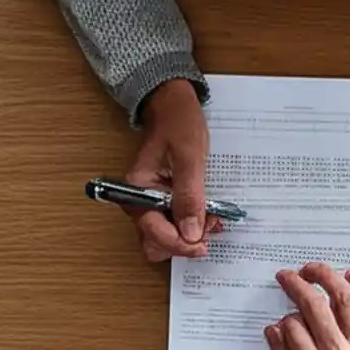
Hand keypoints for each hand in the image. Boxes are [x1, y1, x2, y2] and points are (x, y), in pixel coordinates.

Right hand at [128, 79, 216, 261]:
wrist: (174, 105)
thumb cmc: (178, 123)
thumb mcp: (189, 157)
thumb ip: (189, 196)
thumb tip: (191, 233)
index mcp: (137, 189)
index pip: (153, 231)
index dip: (179, 243)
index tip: (203, 244)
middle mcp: (139, 201)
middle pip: (154, 242)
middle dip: (182, 244)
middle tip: (208, 231)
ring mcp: (151, 202)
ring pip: (165, 237)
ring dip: (188, 237)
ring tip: (211, 222)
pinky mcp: (163, 200)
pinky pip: (173, 225)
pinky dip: (190, 226)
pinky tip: (208, 216)